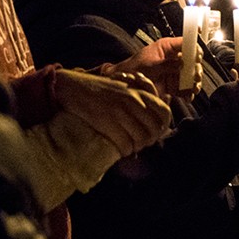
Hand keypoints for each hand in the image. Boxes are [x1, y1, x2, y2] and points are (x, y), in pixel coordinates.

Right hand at [54, 69, 170, 156]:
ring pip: (140, 139)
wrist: (74, 87)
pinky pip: (124, 144)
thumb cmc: (99, 90)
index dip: (163, 127)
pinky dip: (124, 151)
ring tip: (128, 147)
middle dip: (148, 141)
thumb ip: (142, 95)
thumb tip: (163, 103)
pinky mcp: (107, 122)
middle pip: (153, 130)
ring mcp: (121, 112)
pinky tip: (119, 150)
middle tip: (139, 144)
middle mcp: (133, 101)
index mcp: (139, 93)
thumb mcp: (124, 87)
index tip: (155, 134)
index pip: (164, 112)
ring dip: (135, 148)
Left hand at [108, 38, 201, 100]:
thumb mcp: (150, 64)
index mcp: (167, 48)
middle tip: (196, 76)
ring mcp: (175, 72)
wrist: (126, 84)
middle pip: (192, 61)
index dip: (194, 50)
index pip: (186, 44)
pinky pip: (185, 89)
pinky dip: (188, 94)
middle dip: (196, 69)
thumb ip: (166, 64)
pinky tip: (188, 97)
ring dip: (194, 83)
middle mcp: (173, 59)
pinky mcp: (174, 85)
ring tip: (194, 88)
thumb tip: (181, 64)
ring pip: (191, 76)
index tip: (197, 58)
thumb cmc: (134, 69)